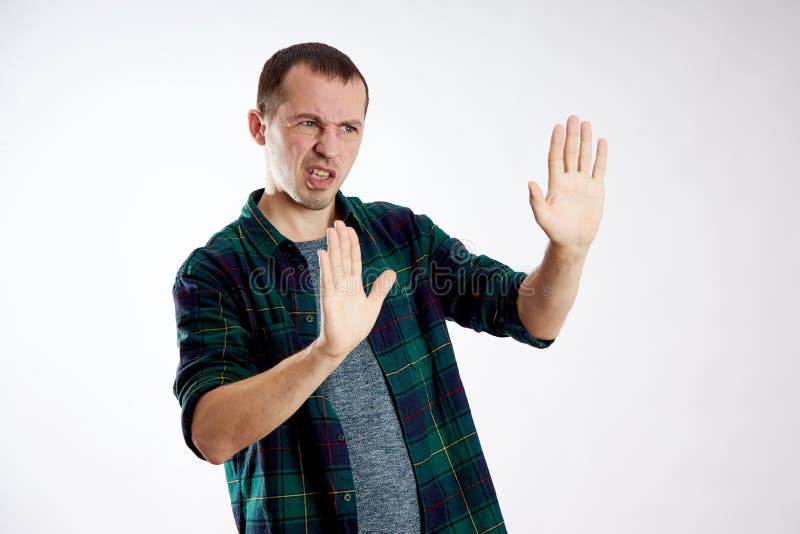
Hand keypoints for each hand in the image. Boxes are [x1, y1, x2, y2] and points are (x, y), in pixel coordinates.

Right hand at [313, 220, 395, 359]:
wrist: (342, 345)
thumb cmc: (355, 326)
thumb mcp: (373, 305)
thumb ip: (380, 288)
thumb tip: (391, 272)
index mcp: (353, 284)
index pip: (353, 260)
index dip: (352, 244)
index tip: (350, 229)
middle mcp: (343, 284)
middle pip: (342, 257)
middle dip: (341, 240)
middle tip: (338, 222)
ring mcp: (335, 290)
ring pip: (335, 264)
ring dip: (333, 247)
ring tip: (331, 231)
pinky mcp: (328, 299)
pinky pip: (327, 280)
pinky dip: (325, 267)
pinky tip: (323, 253)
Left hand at [528, 115, 607, 254]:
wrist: (573, 241)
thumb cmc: (555, 230)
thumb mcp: (542, 216)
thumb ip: (536, 200)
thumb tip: (529, 183)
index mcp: (556, 183)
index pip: (556, 158)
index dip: (557, 143)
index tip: (558, 127)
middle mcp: (569, 179)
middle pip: (570, 153)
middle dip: (572, 136)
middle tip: (573, 117)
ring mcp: (583, 183)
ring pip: (585, 157)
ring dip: (586, 141)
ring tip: (586, 123)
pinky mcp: (596, 189)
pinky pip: (599, 168)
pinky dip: (601, 155)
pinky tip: (602, 141)